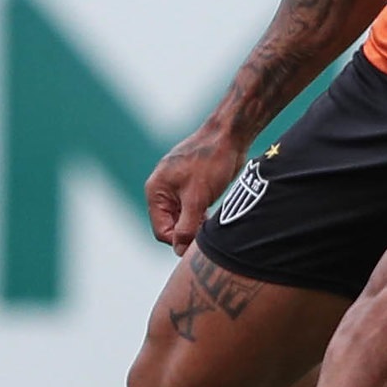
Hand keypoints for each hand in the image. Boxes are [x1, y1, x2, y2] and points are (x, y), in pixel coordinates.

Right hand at [145, 125, 247, 255]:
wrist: (230, 136)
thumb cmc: (211, 162)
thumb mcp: (197, 199)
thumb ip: (186, 227)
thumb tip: (179, 251)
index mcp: (156, 190)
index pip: (161, 230)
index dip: (178, 241)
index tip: (198, 243)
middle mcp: (163, 189)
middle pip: (171, 225)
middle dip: (187, 232)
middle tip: (207, 234)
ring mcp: (177, 187)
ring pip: (182, 219)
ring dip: (195, 225)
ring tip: (211, 224)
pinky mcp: (191, 186)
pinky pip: (191, 210)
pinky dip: (200, 217)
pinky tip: (212, 217)